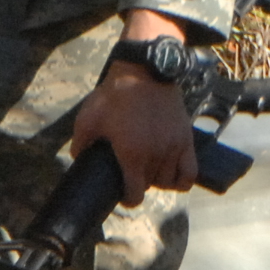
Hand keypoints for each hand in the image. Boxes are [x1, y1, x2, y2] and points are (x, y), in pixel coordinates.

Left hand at [68, 14, 202, 202]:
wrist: (146, 71)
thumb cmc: (116, 94)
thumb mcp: (88, 118)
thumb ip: (80, 143)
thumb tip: (78, 159)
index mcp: (132, 155)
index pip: (135, 195)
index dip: (128, 198)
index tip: (123, 193)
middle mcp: (156, 156)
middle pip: (152, 186)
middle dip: (141, 183)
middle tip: (133, 172)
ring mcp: (174, 148)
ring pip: (170, 181)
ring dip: (160, 180)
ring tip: (151, 169)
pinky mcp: (187, 139)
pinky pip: (190, 172)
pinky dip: (183, 178)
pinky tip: (172, 172)